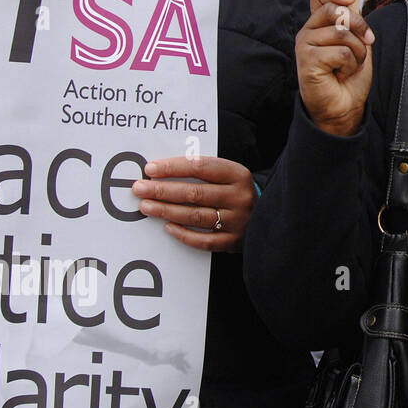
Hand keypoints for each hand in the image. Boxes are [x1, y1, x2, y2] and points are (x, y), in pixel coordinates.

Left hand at [131, 156, 255, 251]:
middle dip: (162, 190)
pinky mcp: (234, 241)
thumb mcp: (229, 175)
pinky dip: (184, 234)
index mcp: (239, 175)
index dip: (173, 167)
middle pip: (194, 193)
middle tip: (139, 189)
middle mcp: (240, 197)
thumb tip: (162, 172)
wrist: (268, 214)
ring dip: (167, 211)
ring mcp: (238, 220)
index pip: (201, 167)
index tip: (150, 169)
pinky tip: (168, 227)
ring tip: (146, 207)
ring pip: (196, 216)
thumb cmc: (237, 191)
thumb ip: (203, 172)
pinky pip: (204, 240)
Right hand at [297, 0, 375, 136]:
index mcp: (319, 24)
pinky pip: (340, 52)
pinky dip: (350, 64)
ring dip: (357, 51)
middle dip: (359, 24)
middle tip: (368, 40)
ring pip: (342, 34)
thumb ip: (352, 24)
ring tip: (349, 65)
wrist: (344, 105)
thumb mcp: (356, 43)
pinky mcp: (306, 60)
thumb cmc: (349, 76)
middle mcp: (308, 31)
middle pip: (336, 11)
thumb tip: (351, 6)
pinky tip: (340, 73)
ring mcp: (304, 44)